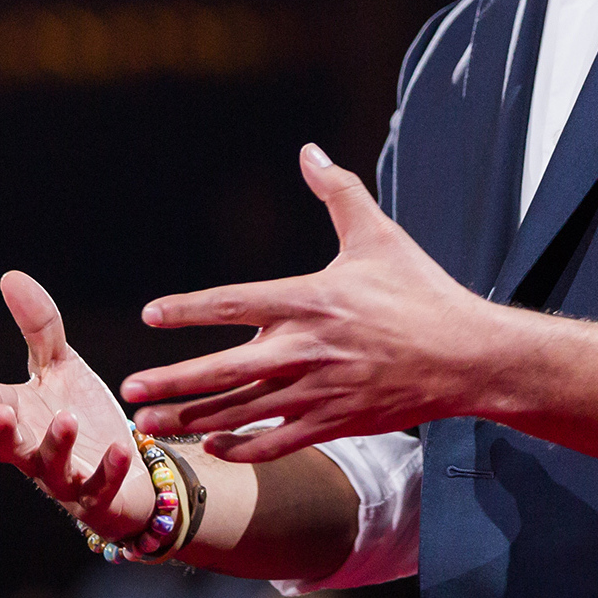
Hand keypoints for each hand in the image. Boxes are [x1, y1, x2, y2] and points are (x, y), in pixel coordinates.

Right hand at [0, 271, 152, 537]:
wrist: (124, 464)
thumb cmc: (80, 412)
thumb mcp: (61, 366)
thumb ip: (38, 327)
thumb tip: (9, 276)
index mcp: (18, 416)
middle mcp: (32, 450)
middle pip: (5, 446)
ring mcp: (63, 477)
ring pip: (50, 468)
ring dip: (56, 445)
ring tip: (66, 419)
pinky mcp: (97, 497)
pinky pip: (100, 487)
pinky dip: (108, 470)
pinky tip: (121, 448)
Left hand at [123, 144, 495, 461]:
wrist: (467, 356)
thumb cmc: (421, 292)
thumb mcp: (378, 236)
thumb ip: (337, 193)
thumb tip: (308, 151)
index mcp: (309, 300)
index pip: (233, 303)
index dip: (189, 308)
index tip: (151, 313)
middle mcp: (306, 349)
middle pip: (223, 370)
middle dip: (172, 382)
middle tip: (129, 390)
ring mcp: (319, 391)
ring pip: (242, 411)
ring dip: (192, 420)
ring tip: (150, 427)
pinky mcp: (336, 423)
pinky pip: (278, 440)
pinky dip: (243, 446)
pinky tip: (214, 446)